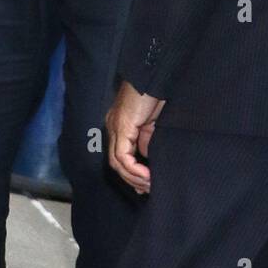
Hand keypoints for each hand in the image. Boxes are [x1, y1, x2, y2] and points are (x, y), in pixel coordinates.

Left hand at [106, 80, 164, 194]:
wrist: (153, 77)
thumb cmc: (154, 96)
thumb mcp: (152, 123)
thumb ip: (146, 139)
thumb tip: (146, 158)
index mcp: (118, 125)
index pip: (119, 156)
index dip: (130, 173)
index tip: (144, 185)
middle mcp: (113, 127)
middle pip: (115, 162)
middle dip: (131, 179)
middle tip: (146, 189)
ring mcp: (115, 127)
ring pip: (117, 161)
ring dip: (133, 176)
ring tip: (149, 184)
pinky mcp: (122, 126)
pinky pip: (122, 155)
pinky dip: (133, 168)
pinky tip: (147, 174)